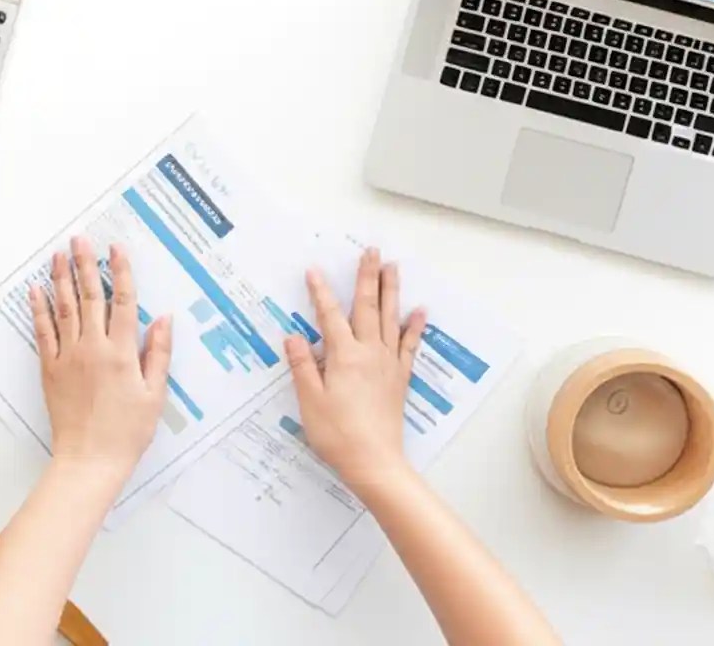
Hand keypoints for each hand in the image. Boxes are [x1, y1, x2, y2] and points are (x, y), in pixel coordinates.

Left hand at [29, 237, 171, 478]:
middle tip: (80, 239)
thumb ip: (159, 353)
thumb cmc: (128, 431)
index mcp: (122, 352)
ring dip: (61, 278)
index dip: (121, 272)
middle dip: (85, 265)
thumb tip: (163, 318)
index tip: (116, 249)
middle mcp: (93, 348)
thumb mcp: (155, 394)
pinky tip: (35, 291)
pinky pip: (43, 332)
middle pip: (89, 297)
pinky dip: (38, 310)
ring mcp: (68, 357)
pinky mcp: (50, 370)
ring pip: (64, 308)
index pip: (123, 302)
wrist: (90, 460)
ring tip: (59, 255)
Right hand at [285, 249, 425, 484]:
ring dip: (391, 291)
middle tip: (371, 251)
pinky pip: (410, 345)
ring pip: (390, 318)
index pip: (329, 316)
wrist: (374, 461)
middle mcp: (370, 353)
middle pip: (368, 307)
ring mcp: (388, 364)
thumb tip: (293, 336)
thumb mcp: (310, 400)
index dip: (320, 292)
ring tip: (393, 267)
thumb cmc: (338, 434)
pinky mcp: (400, 378)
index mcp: (344, 356)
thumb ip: (303, 365)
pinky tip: (420, 311)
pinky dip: (415, 327)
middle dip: (367, 277)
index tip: (314, 270)